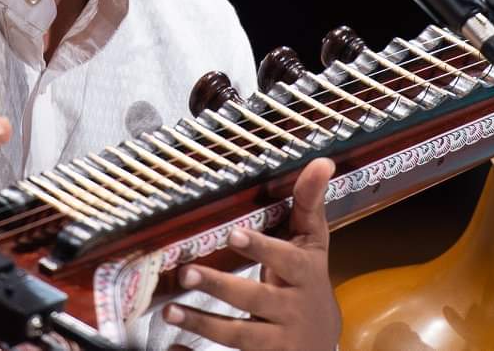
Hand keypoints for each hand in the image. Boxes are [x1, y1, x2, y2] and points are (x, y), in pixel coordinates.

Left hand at [164, 156, 340, 350]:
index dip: (260, 248)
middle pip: (255, 300)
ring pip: (239, 335)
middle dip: (221, 286)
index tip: (233, 233)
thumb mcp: (313, 243)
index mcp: (304, 274)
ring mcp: (276, 341)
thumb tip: (322, 161)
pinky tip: (174, 348)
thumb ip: (309, 203)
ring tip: (170, 310)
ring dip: (203, 323)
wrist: (321, 340)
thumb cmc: (308, 280)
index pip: (285, 259)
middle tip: (186, 272)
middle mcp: (292, 309)